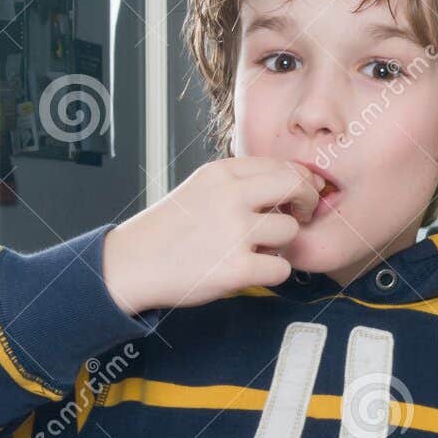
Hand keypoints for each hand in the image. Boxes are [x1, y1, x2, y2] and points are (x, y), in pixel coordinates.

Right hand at [102, 158, 321, 316]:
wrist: (131, 263)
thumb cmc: (169, 229)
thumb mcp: (201, 188)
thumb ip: (241, 182)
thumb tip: (293, 180)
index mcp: (221, 173)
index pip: (281, 164)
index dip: (299, 180)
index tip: (299, 195)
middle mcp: (230, 196)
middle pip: (296, 186)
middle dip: (307, 201)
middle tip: (301, 215)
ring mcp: (234, 232)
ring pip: (291, 231)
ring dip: (282, 244)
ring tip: (258, 248)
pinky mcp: (236, 268)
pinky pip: (282, 268)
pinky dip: (273, 273)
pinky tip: (251, 269)